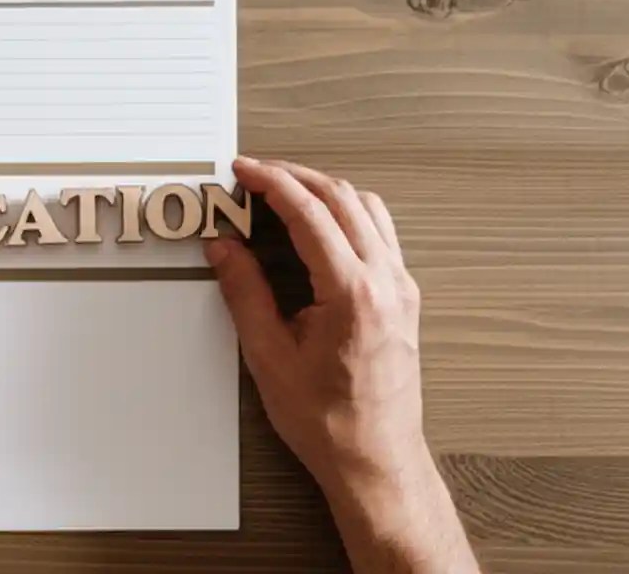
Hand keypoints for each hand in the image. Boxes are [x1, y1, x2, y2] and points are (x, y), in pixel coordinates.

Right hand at [206, 157, 478, 572]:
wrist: (375, 458)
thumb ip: (245, 292)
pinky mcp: (403, 298)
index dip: (271, 182)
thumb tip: (224, 249)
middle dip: (295, 177)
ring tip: (284, 192)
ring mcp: (400, 288)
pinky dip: (347, 213)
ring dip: (324, 190)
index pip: (309, 212)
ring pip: (367, 208)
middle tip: (256, 174)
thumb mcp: (269, 356)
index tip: (244, 170)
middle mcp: (385, 282)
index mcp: (351, 293)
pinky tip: (320, 224)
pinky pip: (380, 233)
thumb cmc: (328, 420)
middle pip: (342, 198)